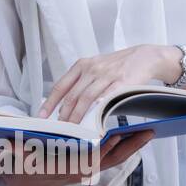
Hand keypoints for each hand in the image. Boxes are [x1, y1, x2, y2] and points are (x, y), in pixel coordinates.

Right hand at [0, 129, 154, 185]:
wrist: (22, 180)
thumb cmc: (16, 164)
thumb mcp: (12, 159)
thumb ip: (14, 154)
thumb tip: (13, 147)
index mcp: (61, 169)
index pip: (87, 160)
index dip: (104, 149)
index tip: (118, 136)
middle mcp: (77, 171)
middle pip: (108, 161)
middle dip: (129, 147)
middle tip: (147, 131)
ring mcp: (84, 169)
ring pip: (112, 159)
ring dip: (130, 147)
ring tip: (146, 130)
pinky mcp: (87, 165)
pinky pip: (108, 157)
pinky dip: (121, 147)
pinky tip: (131, 134)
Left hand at [39, 45, 177, 122]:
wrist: (144, 57)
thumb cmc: (117, 66)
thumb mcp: (94, 67)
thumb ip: (80, 82)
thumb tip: (63, 103)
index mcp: (82, 65)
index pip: (61, 86)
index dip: (50, 103)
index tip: (41, 116)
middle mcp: (91, 69)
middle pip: (72, 95)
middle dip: (63, 114)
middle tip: (58, 128)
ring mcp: (106, 75)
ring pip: (86, 99)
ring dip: (77, 116)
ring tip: (72, 128)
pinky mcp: (122, 82)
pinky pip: (106, 98)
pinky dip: (98, 110)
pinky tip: (92, 120)